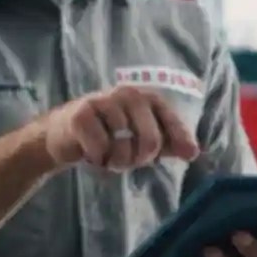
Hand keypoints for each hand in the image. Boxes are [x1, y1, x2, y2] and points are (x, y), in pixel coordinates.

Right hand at [41, 87, 199, 171]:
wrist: (62, 135)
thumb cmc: (108, 135)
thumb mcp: (139, 138)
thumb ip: (167, 143)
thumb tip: (194, 152)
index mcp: (145, 97)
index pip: (170, 118)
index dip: (181, 137)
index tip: (191, 155)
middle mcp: (127, 94)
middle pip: (151, 140)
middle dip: (141, 159)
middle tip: (128, 161)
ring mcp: (103, 101)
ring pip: (124, 147)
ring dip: (117, 161)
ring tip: (108, 156)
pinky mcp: (81, 114)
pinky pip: (100, 148)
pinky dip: (97, 158)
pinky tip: (90, 153)